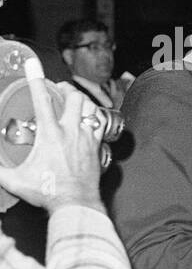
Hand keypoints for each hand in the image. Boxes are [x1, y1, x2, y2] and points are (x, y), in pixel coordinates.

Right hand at [0, 59, 103, 212]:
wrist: (76, 205)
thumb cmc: (47, 192)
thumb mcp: (13, 180)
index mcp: (51, 135)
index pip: (42, 99)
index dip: (36, 78)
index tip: (31, 63)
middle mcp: (72, 132)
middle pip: (75, 97)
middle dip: (66, 88)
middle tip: (58, 88)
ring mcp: (88, 139)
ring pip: (91, 108)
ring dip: (82, 101)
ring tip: (73, 101)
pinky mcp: (99, 148)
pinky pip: (100, 124)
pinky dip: (94, 117)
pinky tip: (88, 118)